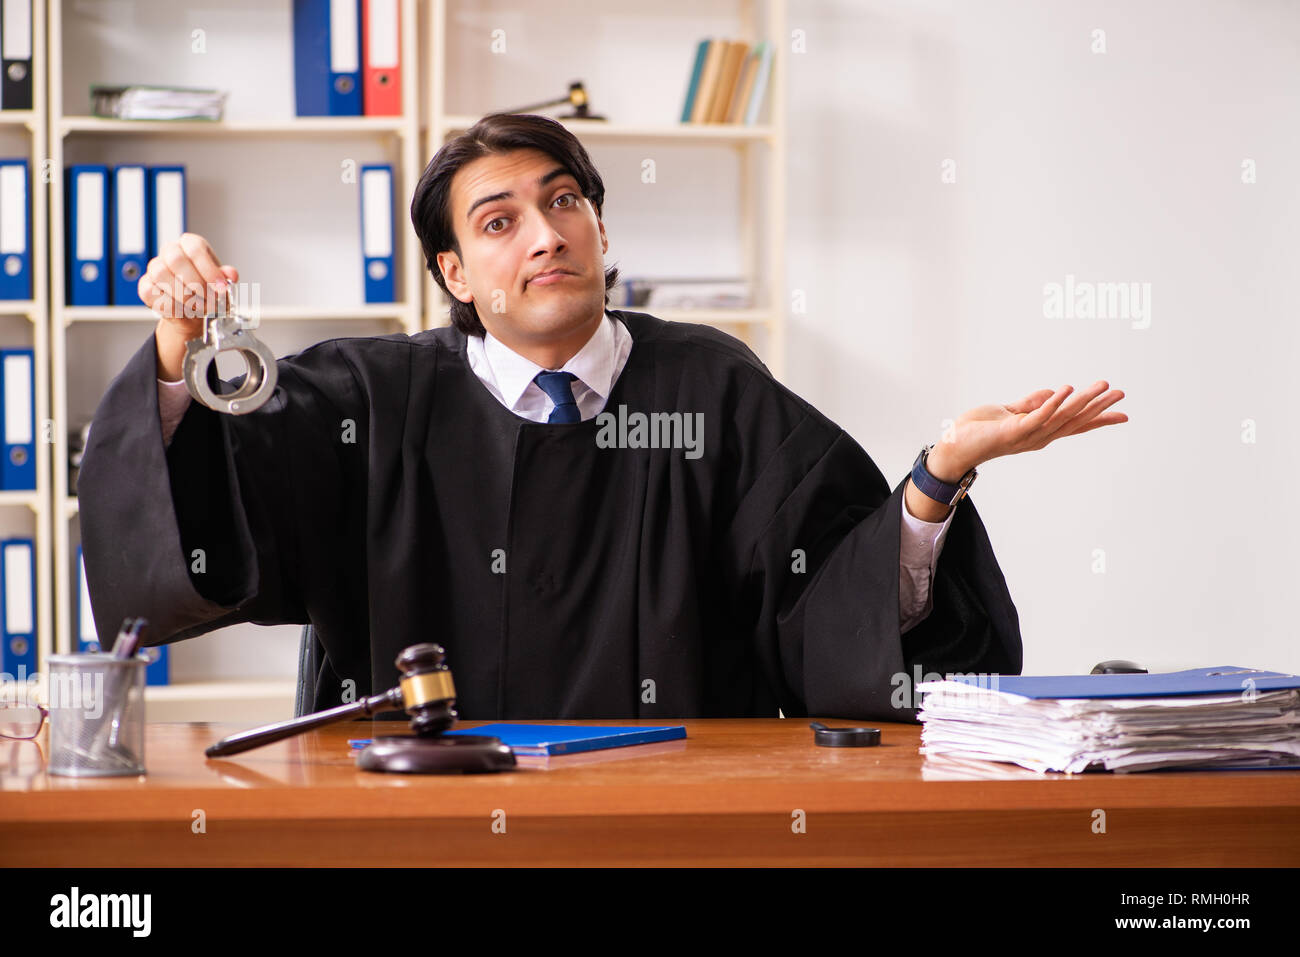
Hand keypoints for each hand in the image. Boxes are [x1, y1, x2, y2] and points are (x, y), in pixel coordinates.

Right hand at [141, 232, 238, 340]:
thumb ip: (226, 277)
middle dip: (196, 284)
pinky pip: (152, 292)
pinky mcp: (145, 285)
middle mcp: (171, 252)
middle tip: (210, 300)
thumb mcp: (221, 283)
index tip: (221, 288)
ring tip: (199, 306)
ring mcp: (155, 267)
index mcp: (191, 245)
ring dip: (184, 295)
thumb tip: (231, 274)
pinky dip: (171, 305)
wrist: (194, 312)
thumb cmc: (207, 291)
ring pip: (161, 274)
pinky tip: (183, 309)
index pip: (195, 248)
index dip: (209, 270)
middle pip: (176, 259)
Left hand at [928, 381, 1127, 480]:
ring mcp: (1027, 435)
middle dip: (1098, 406)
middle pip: (1074, 421)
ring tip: (1102, 386)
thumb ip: (1031, 403)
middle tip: (1120, 393)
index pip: (1075, 425)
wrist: (954, 446)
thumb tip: (1054, 392)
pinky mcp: (1012, 432)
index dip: (1098, 419)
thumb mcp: (1010, 412)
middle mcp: (1038, 437)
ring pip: (1061, 417)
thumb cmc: (980, 431)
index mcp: (1040, 432)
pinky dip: (1051, 403)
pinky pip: (1036, 416)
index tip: (1123, 414)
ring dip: (1082, 401)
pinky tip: (1065, 389)